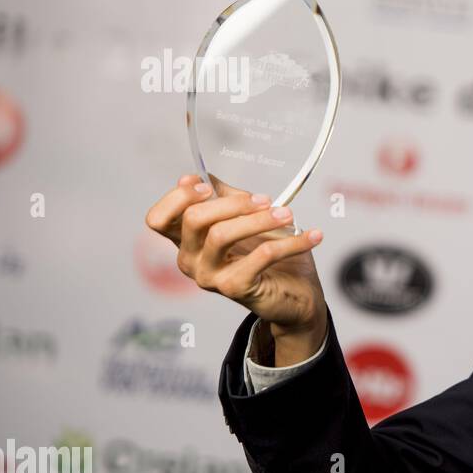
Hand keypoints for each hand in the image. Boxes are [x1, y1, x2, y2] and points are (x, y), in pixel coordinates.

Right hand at [145, 175, 327, 355]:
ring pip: (222, 235)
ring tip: (288, 215)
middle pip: (194, 219)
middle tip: (266, 200)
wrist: (294, 295)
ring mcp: (209, 276)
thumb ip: (224, 199)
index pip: (158, 219)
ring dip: (260, 219)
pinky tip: (313, 236)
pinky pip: (261, 254)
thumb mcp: (245, 219)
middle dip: (233, 203)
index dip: (178, 197)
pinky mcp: (234, 288)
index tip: (207, 186)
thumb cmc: (267, 255)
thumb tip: (203, 177)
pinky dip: (291, 242)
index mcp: (187, 240)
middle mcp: (190, 260)